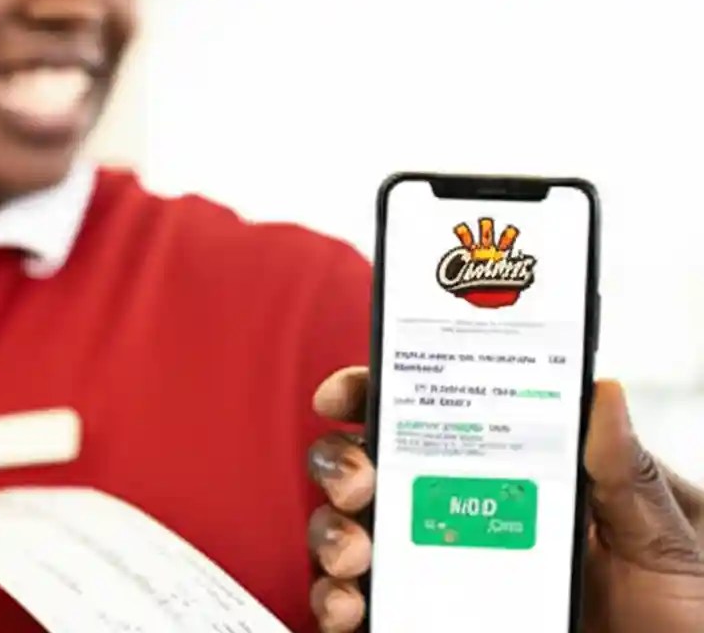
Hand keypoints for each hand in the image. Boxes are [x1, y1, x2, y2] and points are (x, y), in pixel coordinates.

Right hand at [307, 367, 703, 632]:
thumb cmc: (669, 612)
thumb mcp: (659, 537)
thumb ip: (625, 473)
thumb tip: (602, 392)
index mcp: (504, 473)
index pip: (422, 413)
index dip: (371, 393)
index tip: (343, 397)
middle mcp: (453, 515)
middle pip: (364, 469)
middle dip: (340, 464)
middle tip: (359, 481)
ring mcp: (430, 573)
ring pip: (345, 534)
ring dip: (331, 535)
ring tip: (356, 554)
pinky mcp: (417, 622)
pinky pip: (354, 608)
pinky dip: (334, 604)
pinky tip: (352, 606)